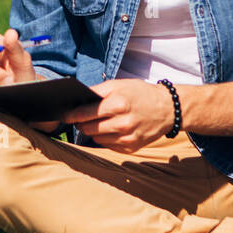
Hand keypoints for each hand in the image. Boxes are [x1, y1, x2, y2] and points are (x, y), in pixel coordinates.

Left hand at [59, 79, 175, 150]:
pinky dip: (105, 138)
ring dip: (93, 131)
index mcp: (118, 104)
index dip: (71, 115)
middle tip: (80, 118)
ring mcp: (127, 138)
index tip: (64, 115)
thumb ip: (96, 91)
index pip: (84, 114)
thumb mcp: (119, 84)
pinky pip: (107, 145)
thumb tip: (76, 99)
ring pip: (96, 138)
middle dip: (81, 123)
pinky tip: (111, 129)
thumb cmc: (140, 94)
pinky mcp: (131, 148)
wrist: (168, 109)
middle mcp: (122, 123)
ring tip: (98, 122)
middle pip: (88, 128)